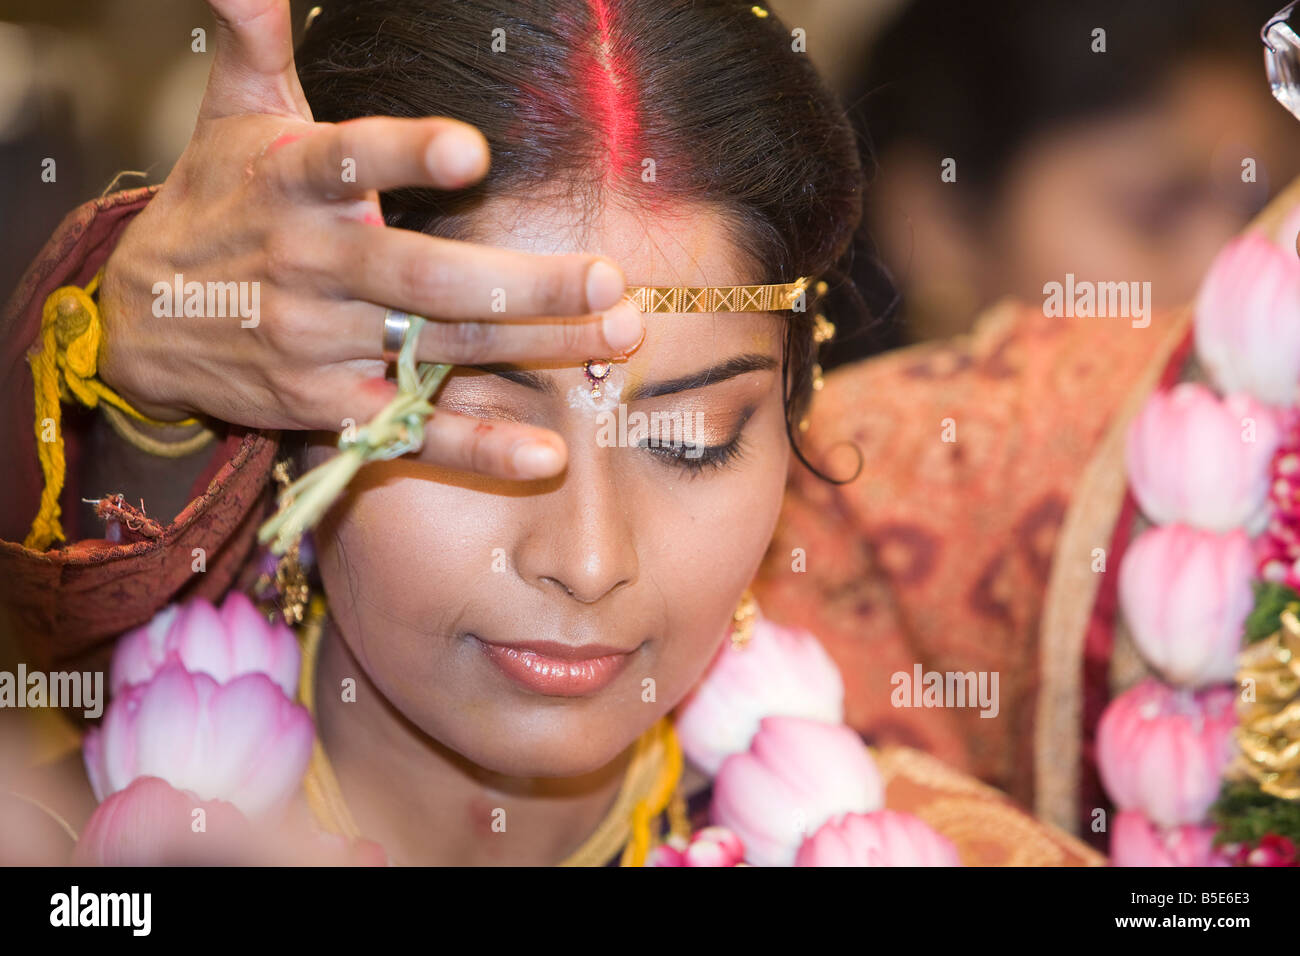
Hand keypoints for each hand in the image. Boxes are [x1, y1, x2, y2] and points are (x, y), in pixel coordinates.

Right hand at [97, 0, 641, 479]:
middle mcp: (309, 267)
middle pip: (424, 279)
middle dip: (521, 282)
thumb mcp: (232, 118)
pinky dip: (478, 448)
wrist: (143, 319)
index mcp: (292, 184)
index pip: (348, 161)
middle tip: (606, 280)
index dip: (407, 156)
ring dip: (532, 348)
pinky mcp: (325, 405)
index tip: (472, 150)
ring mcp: (318, 344)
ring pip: (437, 349)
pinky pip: (411, 427)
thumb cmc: (217, 203)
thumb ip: (255, 40)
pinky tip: (546, 457)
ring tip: (614, 340)